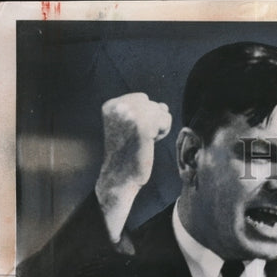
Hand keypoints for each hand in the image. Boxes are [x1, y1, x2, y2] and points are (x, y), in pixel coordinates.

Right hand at [95, 93, 171, 240]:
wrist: (120, 178)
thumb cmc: (127, 155)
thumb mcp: (130, 128)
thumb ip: (144, 112)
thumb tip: (164, 106)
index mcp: (111, 106)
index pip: (141, 98)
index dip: (144, 117)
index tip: (134, 134)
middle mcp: (119, 107)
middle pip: (151, 103)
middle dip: (152, 121)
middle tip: (140, 139)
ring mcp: (131, 115)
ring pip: (160, 110)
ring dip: (158, 127)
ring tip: (145, 141)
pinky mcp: (143, 125)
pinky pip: (165, 119)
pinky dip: (163, 132)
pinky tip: (152, 143)